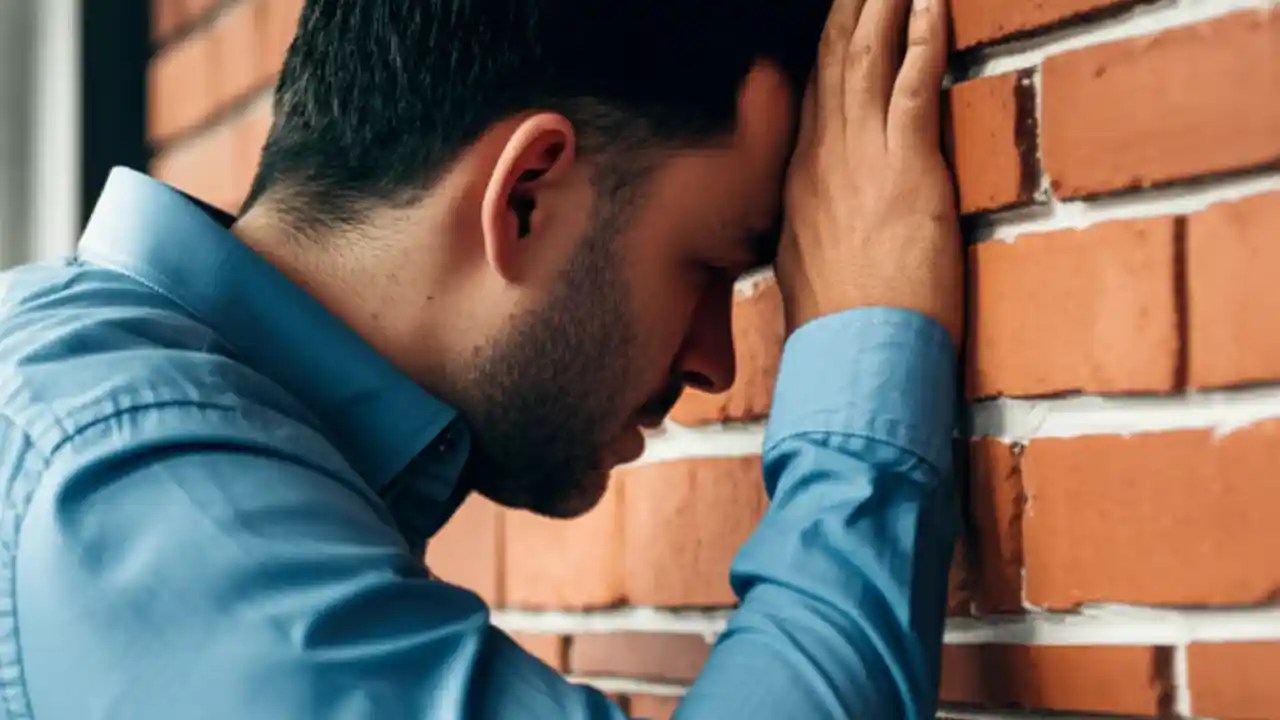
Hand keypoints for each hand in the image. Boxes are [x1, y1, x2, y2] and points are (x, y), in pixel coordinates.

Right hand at [775, 0, 962, 344]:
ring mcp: (861, 162)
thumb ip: (812, 228)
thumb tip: (818, 220)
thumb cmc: (840, 329)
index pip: (811, 100)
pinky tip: (929, 3)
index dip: (824, 52)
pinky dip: (922, 40)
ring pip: (866, 63)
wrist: (854, 358)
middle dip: (848, 13)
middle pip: (831, 68)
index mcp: (799, 185)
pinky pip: (913, 87)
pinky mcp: (907, 171)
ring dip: (882, 9)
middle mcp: (821, 161)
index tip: (835, 22)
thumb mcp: (808, 269)